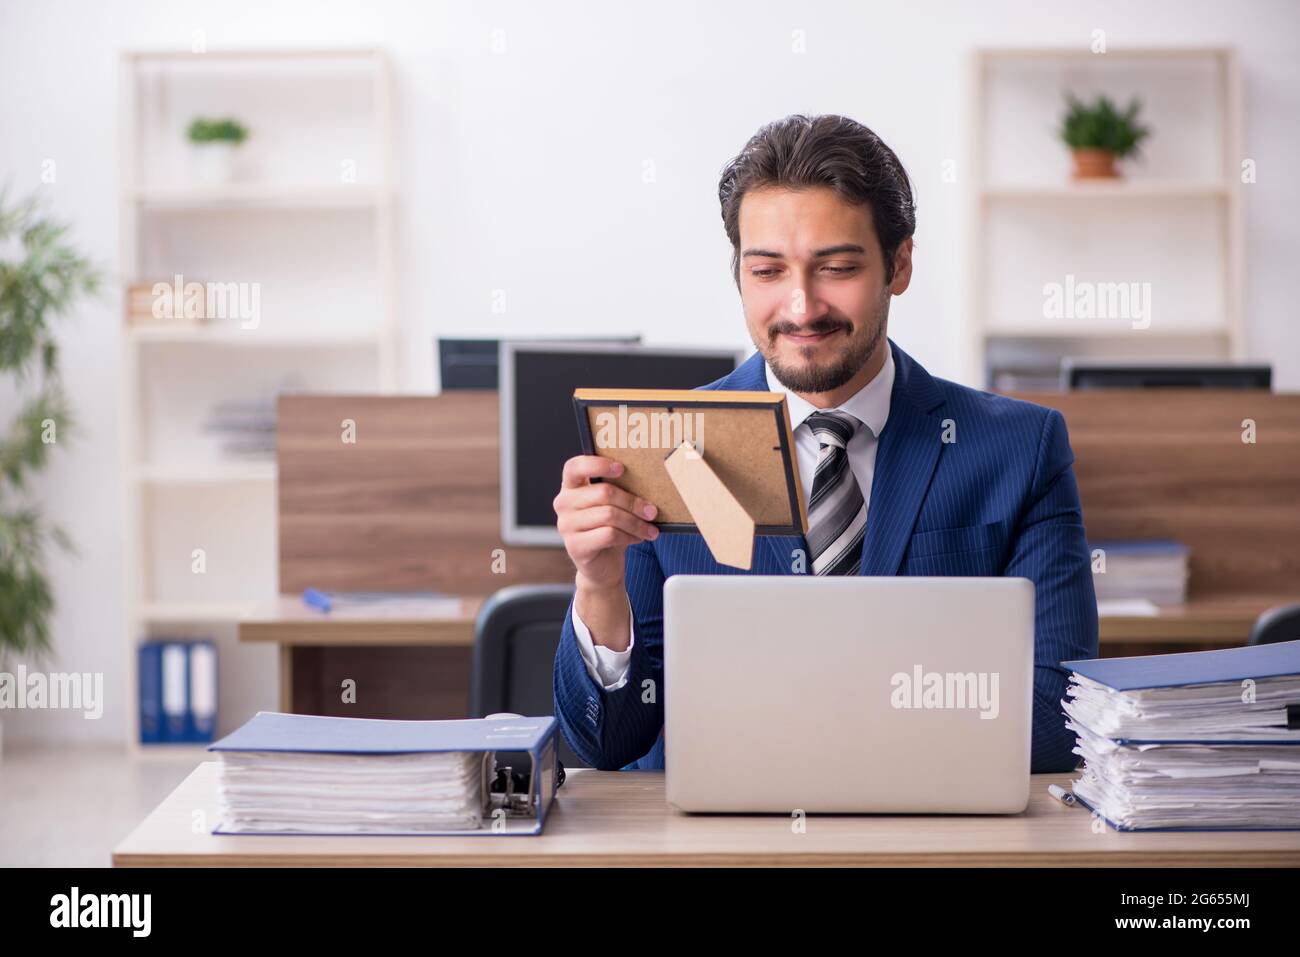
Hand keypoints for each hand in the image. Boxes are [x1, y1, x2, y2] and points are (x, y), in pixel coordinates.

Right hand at [554, 455, 658, 592]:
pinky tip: (637, 538)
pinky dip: (629, 536)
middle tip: (652, 511)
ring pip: (609, 515)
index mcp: (571, 487)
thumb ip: (617, 491)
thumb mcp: (612, 506)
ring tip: (649, 529)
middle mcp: (563, 504)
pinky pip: (609, 534)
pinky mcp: (575, 546)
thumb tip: (647, 483)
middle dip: (633, 503)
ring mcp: (566, 525)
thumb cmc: (608, 528)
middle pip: (603, 493)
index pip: (575, 466)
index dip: (598, 464)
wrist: (601, 565)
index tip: (621, 468)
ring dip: (635, 523)